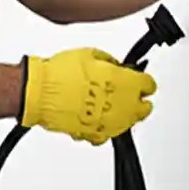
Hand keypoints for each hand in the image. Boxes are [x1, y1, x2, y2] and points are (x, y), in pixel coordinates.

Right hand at [18, 47, 156, 144]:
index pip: (148, 85)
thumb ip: (111, 63)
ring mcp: (110, 123)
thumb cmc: (62, 73)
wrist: (40, 92)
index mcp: (126, 84)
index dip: (143, 81)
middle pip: (144, 109)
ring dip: (123, 114)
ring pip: (127, 124)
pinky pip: (107, 133)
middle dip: (139, 101)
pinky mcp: (95, 135)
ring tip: (111, 105)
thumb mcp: (91, 54)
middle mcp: (122, 107)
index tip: (138, 79)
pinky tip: (97, 117)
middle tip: (131, 94)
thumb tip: (116, 67)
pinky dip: (105, 126)